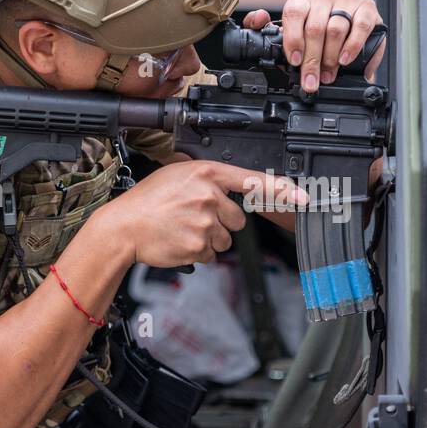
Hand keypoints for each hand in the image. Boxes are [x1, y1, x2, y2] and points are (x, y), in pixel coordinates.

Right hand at [95, 160, 306, 267]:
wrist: (123, 227)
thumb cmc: (147, 202)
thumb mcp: (176, 175)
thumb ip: (207, 180)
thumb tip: (230, 190)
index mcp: (205, 173)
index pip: (253, 181)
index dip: (282, 190)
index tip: (304, 196)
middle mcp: (208, 196)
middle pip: (238, 218)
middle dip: (222, 221)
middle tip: (194, 218)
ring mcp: (204, 222)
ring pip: (225, 238)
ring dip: (209, 238)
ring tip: (183, 229)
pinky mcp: (199, 245)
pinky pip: (211, 253)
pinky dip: (198, 251)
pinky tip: (179, 241)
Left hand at [242, 0, 385, 93]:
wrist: (351, 25)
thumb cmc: (318, 32)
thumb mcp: (292, 33)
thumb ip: (268, 28)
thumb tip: (257, 20)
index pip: (294, 13)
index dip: (293, 40)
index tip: (294, 61)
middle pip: (315, 27)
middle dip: (312, 59)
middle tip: (311, 80)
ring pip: (335, 29)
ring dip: (331, 57)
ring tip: (328, 75)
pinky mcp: (366, 7)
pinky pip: (360, 26)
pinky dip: (352, 46)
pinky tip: (346, 59)